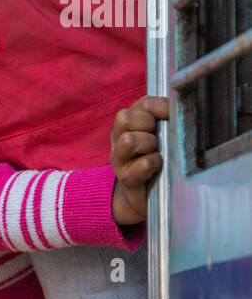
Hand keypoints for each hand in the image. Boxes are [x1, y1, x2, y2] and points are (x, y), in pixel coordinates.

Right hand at [110, 95, 169, 225]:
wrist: (142, 195)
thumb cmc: (152, 160)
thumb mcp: (157, 136)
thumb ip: (162, 119)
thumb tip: (180, 105)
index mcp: (127, 124)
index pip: (142, 104)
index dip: (160, 106)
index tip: (172, 114)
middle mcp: (118, 138)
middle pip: (124, 118)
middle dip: (147, 124)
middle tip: (157, 137)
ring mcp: (119, 159)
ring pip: (128, 140)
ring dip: (148, 144)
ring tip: (156, 152)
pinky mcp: (127, 178)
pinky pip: (143, 165)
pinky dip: (154, 163)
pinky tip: (158, 166)